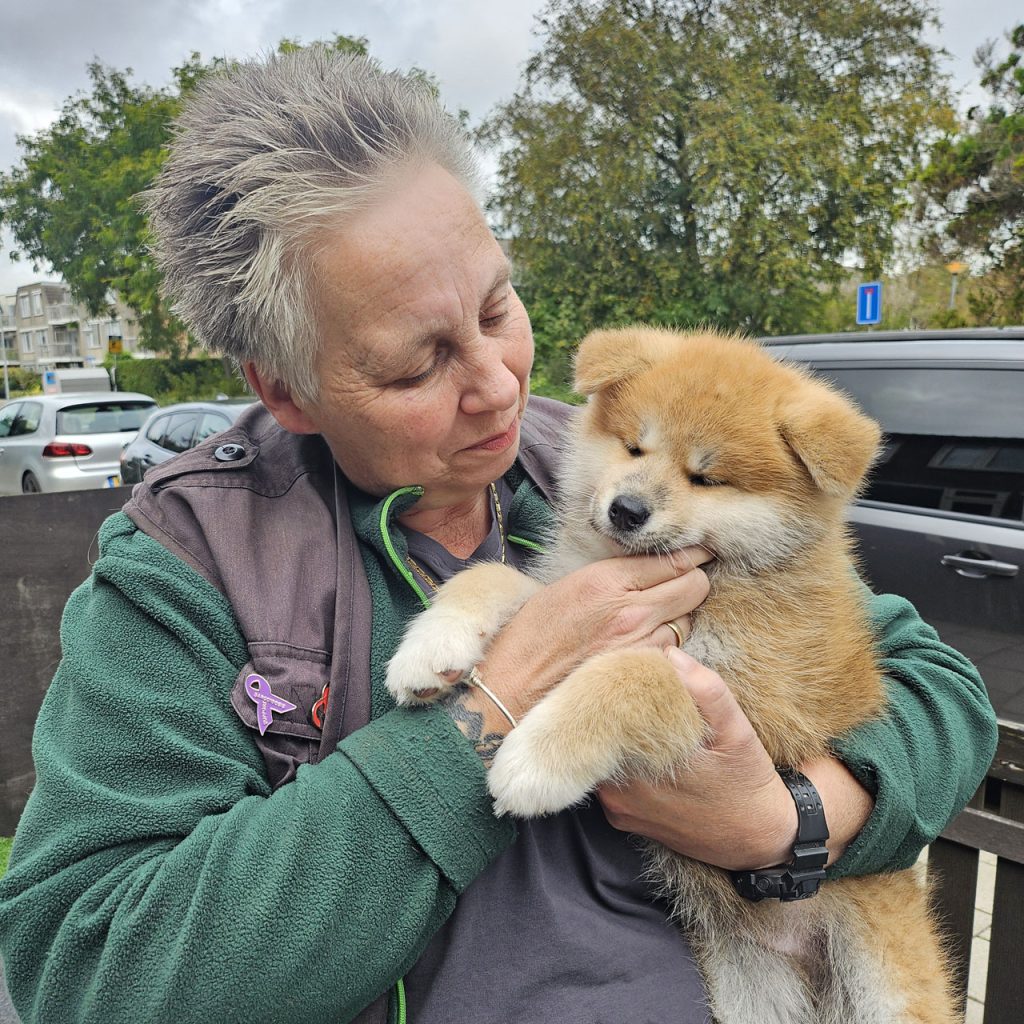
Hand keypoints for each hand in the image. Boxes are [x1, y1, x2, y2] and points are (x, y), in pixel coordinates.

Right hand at [479, 548, 712, 722]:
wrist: (514, 684)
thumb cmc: (533, 633)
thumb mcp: (568, 585)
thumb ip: (613, 572)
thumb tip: (649, 563)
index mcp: (608, 581)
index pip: (674, 559)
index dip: (691, 555)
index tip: (696, 553)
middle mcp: (631, 611)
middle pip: (695, 586)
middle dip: (693, 581)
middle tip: (680, 583)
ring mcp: (640, 646)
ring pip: (689, 620)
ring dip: (679, 617)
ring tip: (652, 618)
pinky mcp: (641, 674)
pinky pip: (675, 652)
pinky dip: (668, 646)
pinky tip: (648, 644)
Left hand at [596, 648, 873, 869]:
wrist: (757, 841)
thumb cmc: (747, 785)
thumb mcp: (737, 733)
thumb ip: (707, 692)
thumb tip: (671, 656)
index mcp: (637, 768)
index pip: (599, 720)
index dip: (607, 692)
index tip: (621, 673)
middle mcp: (617, 794)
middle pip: (595, 741)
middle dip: (608, 714)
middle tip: (625, 687)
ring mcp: (618, 809)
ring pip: (599, 760)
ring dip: (613, 740)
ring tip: (631, 714)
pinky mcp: (623, 821)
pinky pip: (609, 781)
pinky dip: (619, 762)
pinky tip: (640, 748)